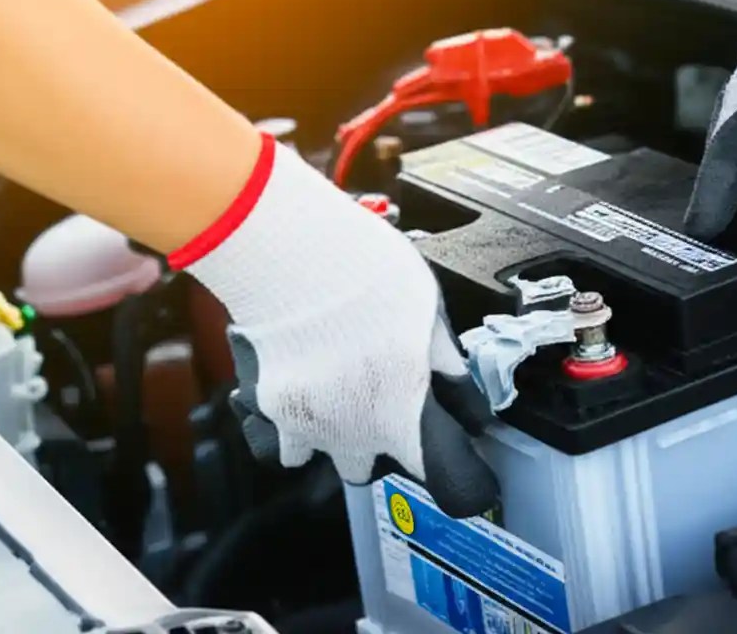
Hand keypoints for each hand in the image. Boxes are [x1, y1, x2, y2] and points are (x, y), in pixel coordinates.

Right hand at [183, 136, 498, 517]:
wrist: (289, 253)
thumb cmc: (367, 278)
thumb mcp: (433, 318)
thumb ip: (449, 372)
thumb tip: (472, 406)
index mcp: (402, 419)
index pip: (451, 483)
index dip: (467, 477)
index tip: (469, 464)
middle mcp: (350, 436)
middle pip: (369, 471)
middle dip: (380, 447)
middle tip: (386, 401)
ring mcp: (300, 425)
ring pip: (313, 456)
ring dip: (329, 435)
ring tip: (337, 390)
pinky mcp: (264, 403)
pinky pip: (278, 429)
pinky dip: (289, 415)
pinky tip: (301, 377)